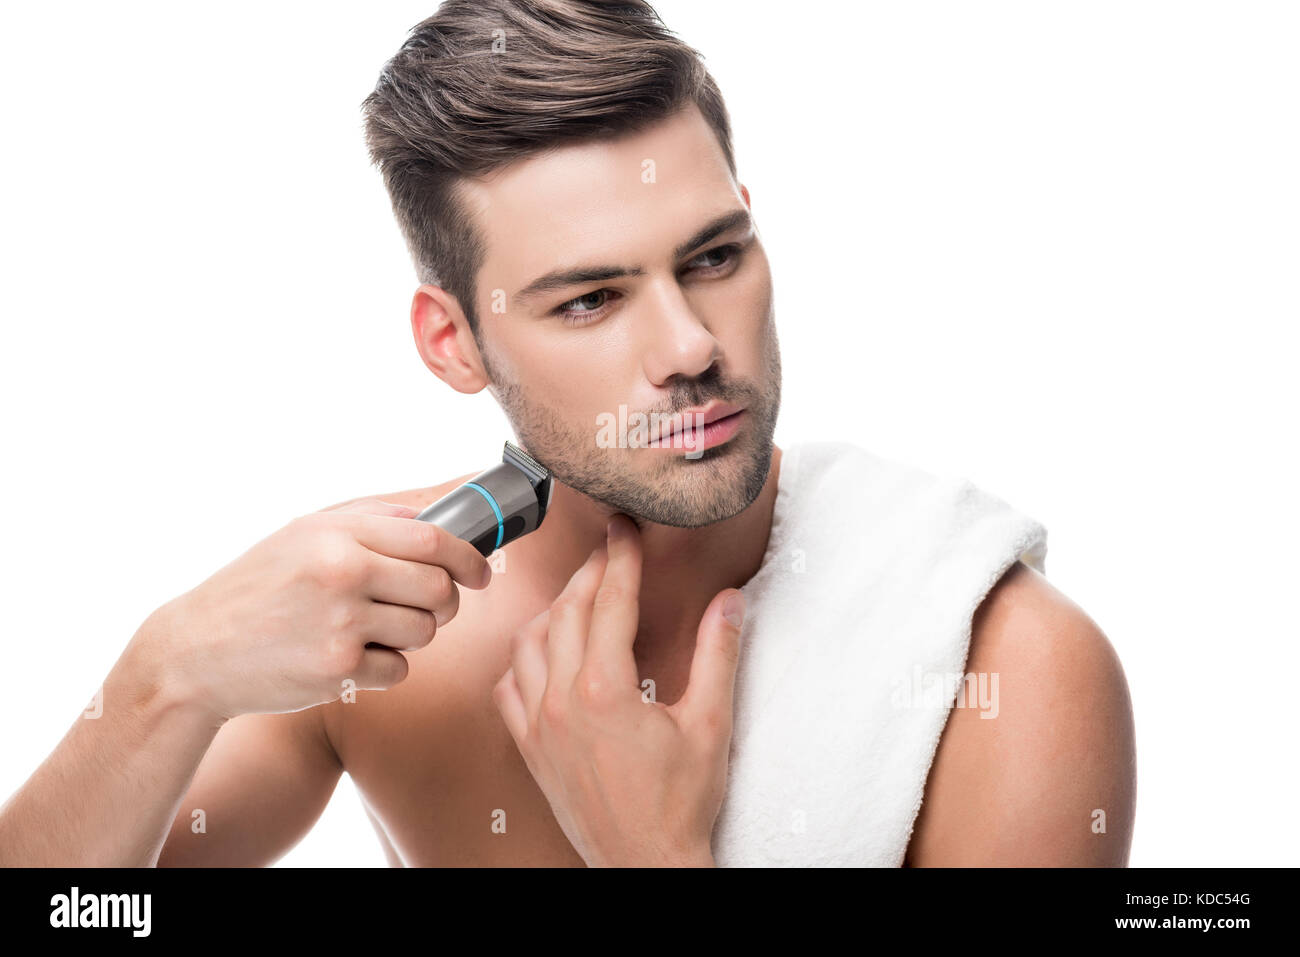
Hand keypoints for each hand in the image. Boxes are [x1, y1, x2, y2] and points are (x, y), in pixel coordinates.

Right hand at [134, 496, 492, 723]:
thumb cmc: (255, 587)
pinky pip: (400, 669)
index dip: (469, 558)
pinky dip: (386, 668)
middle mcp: (342, 574)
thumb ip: (367, 518)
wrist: (195, 653)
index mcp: (337, 535)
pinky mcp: (338, 671)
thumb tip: (433, 517)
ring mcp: (340, 624)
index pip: (433, 541)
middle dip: (446, 601)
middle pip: (439, 589)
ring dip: (414, 635)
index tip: (480, 572)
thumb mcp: (300, 534)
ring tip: (375, 630)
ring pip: (426, 631)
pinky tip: (350, 657)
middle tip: (429, 606)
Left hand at [493, 513, 744, 866]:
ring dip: (555, 609)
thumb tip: (729, 602)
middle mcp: (561, 701)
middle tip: (610, 548)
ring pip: (530, 643)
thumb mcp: (710, 724)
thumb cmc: (680, 804)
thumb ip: (718, 655)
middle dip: (589, 572)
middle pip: (567, 612)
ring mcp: (537, 726)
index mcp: (604, 689)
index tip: (625, 529)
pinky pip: (508, 687)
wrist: (646, 864)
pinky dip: (524, 658)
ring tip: (582, 594)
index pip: (610, 603)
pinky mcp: (529, 749)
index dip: (620, 559)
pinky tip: (544, 652)